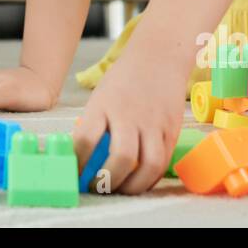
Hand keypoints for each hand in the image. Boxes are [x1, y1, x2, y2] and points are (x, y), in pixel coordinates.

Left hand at [74, 36, 188, 194]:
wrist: (158, 58)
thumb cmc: (123, 81)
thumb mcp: (101, 97)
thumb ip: (94, 127)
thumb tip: (83, 160)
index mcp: (104, 105)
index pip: (86, 140)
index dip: (78, 162)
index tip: (75, 172)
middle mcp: (130, 115)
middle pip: (121, 158)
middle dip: (107, 181)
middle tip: (98, 188)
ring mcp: (154, 123)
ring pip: (148, 165)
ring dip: (133, 186)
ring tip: (120, 189)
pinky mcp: (172, 130)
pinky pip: (163, 162)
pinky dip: (149, 178)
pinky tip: (138, 180)